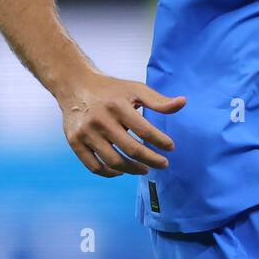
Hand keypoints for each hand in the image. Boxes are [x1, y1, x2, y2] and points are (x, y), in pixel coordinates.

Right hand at [57, 71, 185, 177]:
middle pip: (131, 149)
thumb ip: (158, 100)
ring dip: (133, 169)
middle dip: (152, 160)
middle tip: (163, 164)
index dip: (160, 141)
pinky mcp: (75, 142)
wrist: (75, 85)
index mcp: (117, 105)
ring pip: (114, 161)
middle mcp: (101, 120)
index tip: (171, 148)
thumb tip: (183, 103)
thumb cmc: (110, 89)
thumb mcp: (135, 89)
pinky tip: (122, 171)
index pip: (144, 130)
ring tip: (145, 169)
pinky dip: (110, 173)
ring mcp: (86, 133)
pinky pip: (94, 166)